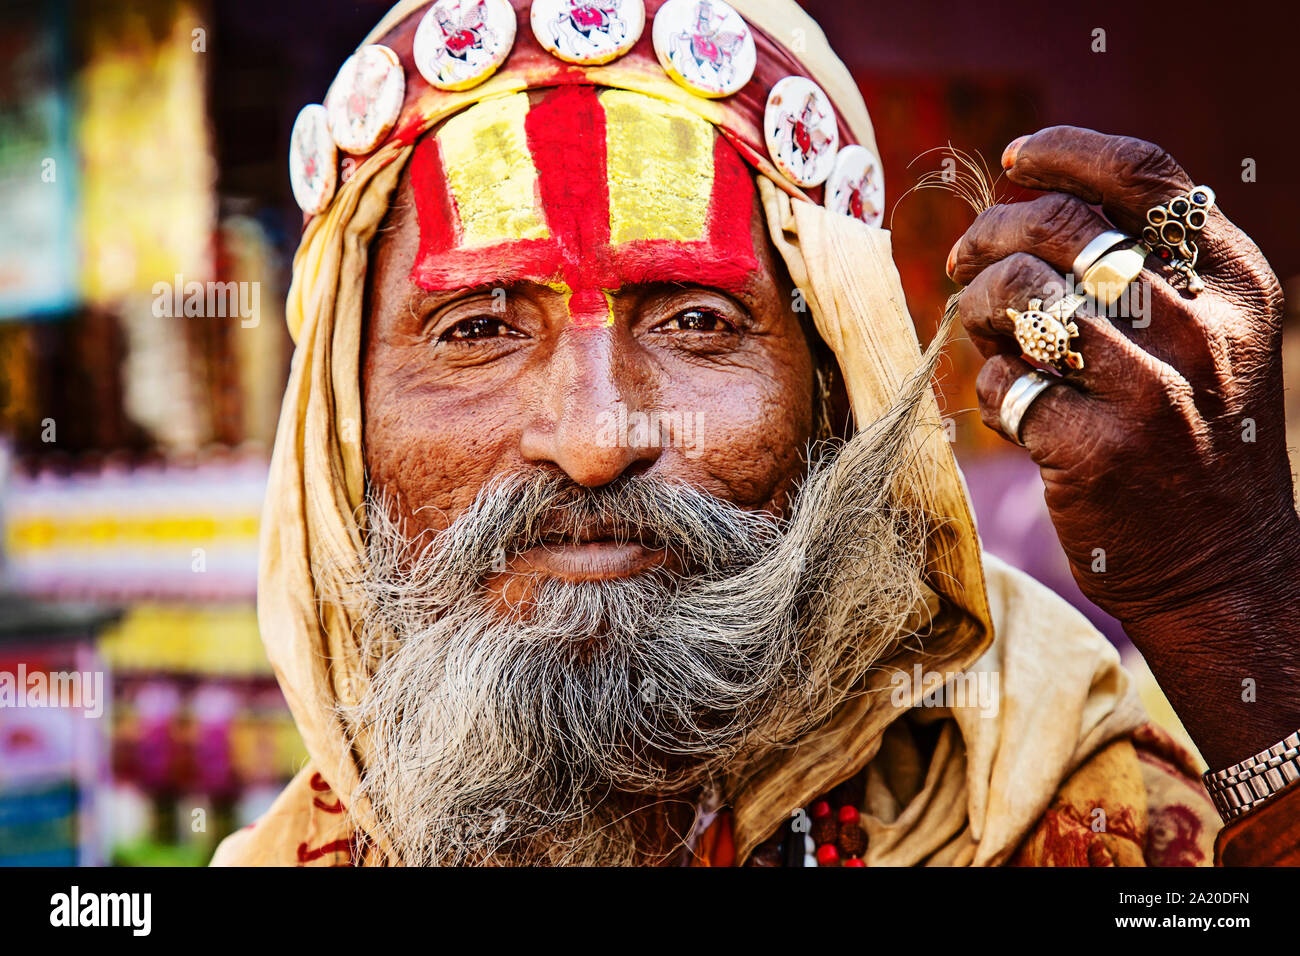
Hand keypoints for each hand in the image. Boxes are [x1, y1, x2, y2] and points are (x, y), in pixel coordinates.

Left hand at [948, 125, 1299, 768]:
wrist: (1222, 567)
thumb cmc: (1197, 443)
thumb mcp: (1207, 343)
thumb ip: (1142, 278)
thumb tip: (1023, 218)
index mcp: (1235, 284)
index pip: (1146, 176)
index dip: (1067, 152)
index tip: (1016, 157)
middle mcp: (1200, 327)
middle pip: (1066, 228)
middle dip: (993, 229)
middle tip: (962, 257)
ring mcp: (1151, 390)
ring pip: (1023, 296)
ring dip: (977, 304)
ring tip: (976, 327)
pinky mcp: (1096, 450)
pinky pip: (1003, 383)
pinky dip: (990, 387)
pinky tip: (1013, 406)